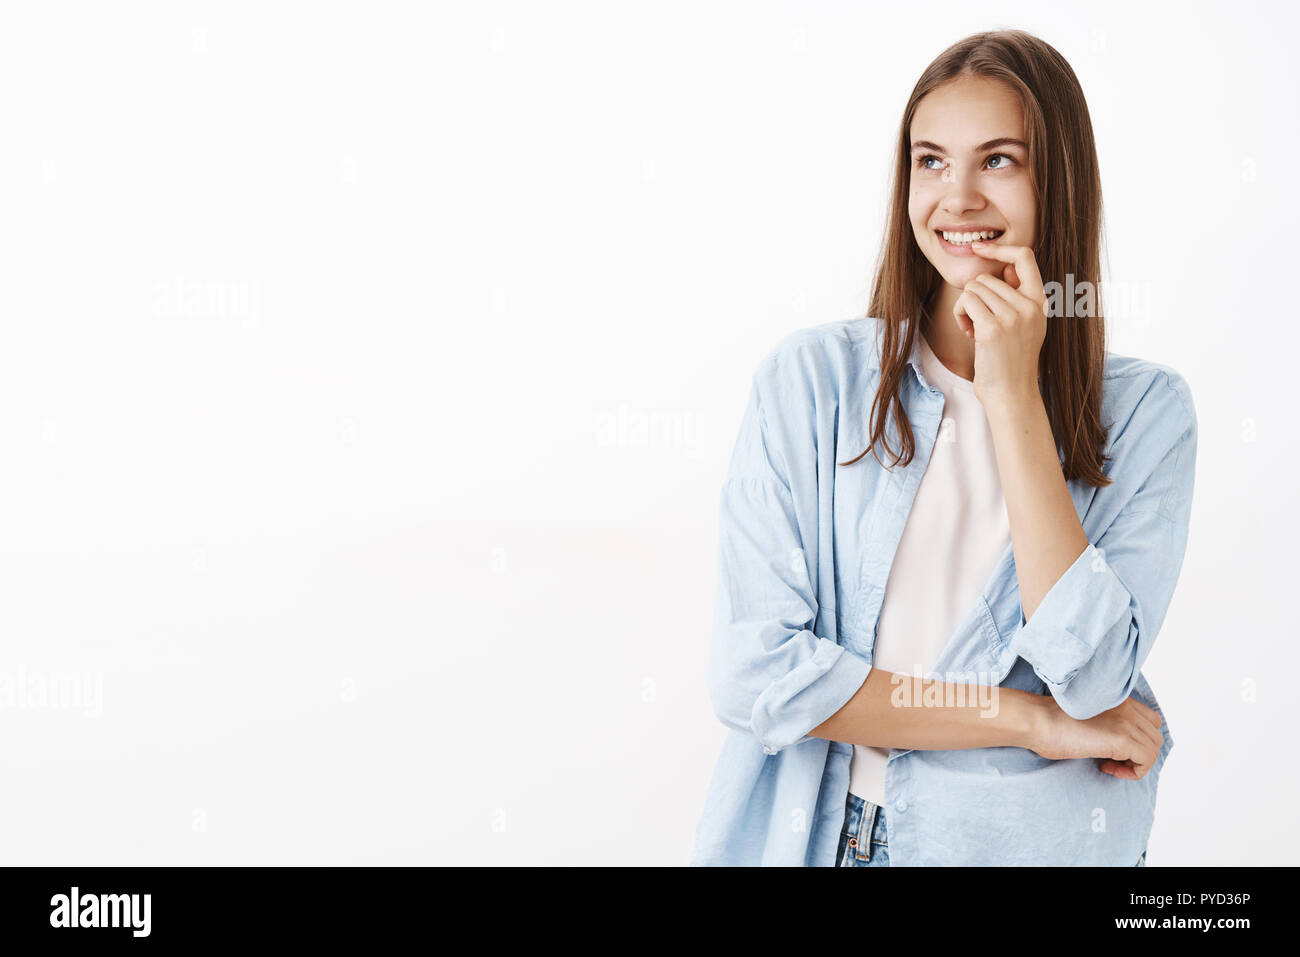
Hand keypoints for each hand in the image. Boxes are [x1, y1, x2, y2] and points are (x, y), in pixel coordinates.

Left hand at [952, 241, 1047, 407]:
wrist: (1011, 393)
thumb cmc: (1009, 360)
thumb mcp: (1024, 325)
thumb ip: (1016, 297)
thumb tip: (999, 267)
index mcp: (1039, 302)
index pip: (1025, 257)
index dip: (1000, 249)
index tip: (980, 249)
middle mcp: (1030, 306)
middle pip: (986, 277)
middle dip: (974, 297)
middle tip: (978, 322)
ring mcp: (1013, 316)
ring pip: (973, 288)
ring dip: (965, 308)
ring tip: (974, 329)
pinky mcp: (993, 328)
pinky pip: (966, 302)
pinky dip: (960, 315)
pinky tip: (969, 333)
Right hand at [1026, 693, 1165, 780]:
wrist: (1036, 720)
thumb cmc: (1048, 719)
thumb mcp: (1085, 714)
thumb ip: (1105, 720)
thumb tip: (1113, 741)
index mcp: (1117, 697)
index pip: (1150, 720)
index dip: (1138, 738)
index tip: (1116, 747)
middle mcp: (1126, 706)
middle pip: (1154, 736)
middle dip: (1138, 753)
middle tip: (1112, 759)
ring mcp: (1126, 722)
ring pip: (1153, 749)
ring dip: (1135, 763)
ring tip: (1110, 765)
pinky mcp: (1122, 740)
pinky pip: (1146, 761)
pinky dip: (1132, 771)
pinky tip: (1107, 767)